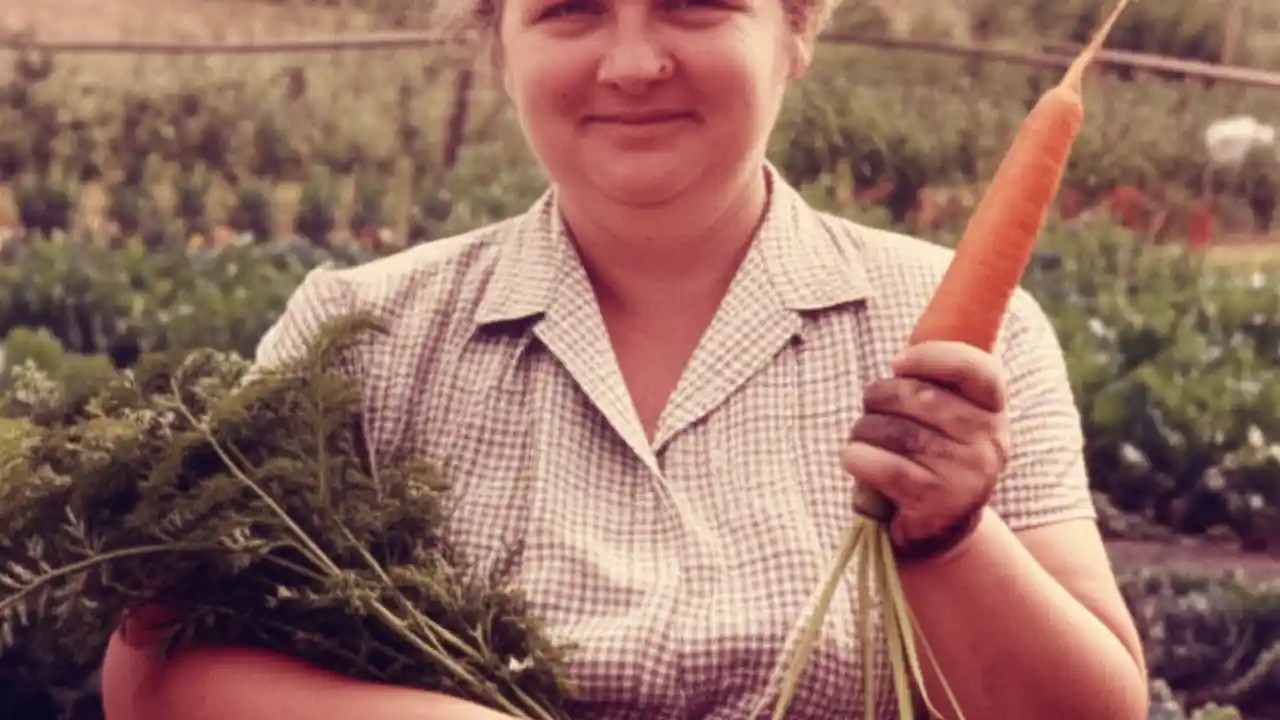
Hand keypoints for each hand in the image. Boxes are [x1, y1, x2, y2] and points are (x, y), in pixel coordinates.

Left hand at [840, 341, 1010, 556]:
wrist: (939, 525)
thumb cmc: (931, 453)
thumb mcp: (947, 414)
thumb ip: (933, 381)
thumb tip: (902, 360)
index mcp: (993, 408)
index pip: (973, 367)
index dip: (931, 356)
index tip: (897, 363)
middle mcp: (988, 439)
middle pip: (916, 395)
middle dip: (878, 397)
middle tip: (871, 410)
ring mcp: (966, 472)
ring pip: (892, 430)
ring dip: (863, 431)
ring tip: (864, 439)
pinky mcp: (935, 499)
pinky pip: (882, 464)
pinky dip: (857, 457)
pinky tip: (856, 459)